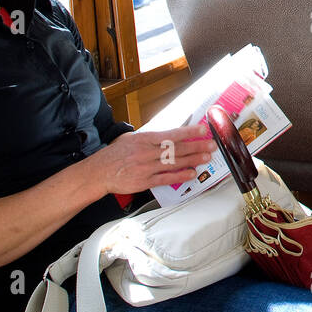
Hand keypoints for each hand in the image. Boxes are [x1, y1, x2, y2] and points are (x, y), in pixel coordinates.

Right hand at [87, 125, 215, 195]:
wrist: (98, 173)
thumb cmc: (114, 154)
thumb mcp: (130, 138)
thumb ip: (149, 137)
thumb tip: (168, 134)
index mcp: (144, 139)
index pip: (171, 134)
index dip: (189, 132)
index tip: (203, 129)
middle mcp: (146, 152)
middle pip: (177, 149)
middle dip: (197, 146)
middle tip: (212, 144)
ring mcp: (146, 168)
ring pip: (174, 163)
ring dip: (193, 160)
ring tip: (207, 157)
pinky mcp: (144, 182)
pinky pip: (166, 178)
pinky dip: (180, 176)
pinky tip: (192, 173)